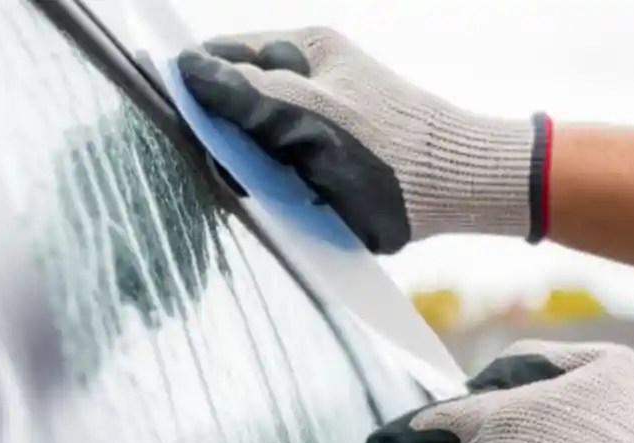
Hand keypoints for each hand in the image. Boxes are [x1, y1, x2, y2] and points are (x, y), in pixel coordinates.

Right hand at [178, 27, 549, 252]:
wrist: (461, 186)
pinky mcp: (328, 159)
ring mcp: (318, 119)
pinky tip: (281, 201)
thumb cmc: (392, 150)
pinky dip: (274, 184)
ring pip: (255, 138)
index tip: (172, 118)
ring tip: (257, 185)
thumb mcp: (311, 117)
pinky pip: (282, 166)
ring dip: (247, 163)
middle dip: (221, 131)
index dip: (194, 85)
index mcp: (303, 50)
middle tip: (223, 164)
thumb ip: (248, 95)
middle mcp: (308, 78)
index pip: (223, 56)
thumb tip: (186, 68)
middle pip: (236, 98)